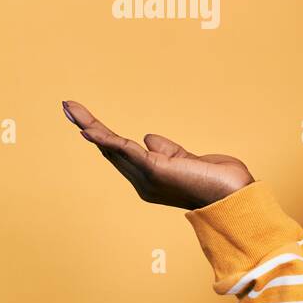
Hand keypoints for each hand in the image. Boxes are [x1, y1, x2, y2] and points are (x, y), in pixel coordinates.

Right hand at [62, 99, 254, 210]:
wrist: (234, 195)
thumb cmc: (216, 180)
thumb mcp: (185, 159)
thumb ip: (166, 150)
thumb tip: (147, 137)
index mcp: (150, 178)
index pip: (122, 153)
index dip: (103, 136)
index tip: (86, 121)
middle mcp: (144, 181)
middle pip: (110, 149)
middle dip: (89, 127)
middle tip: (68, 107)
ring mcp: (147, 177)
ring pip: (113, 147)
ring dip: (91, 126)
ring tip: (71, 109)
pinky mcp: (155, 170)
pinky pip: (126, 151)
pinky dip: (107, 139)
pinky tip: (89, 130)